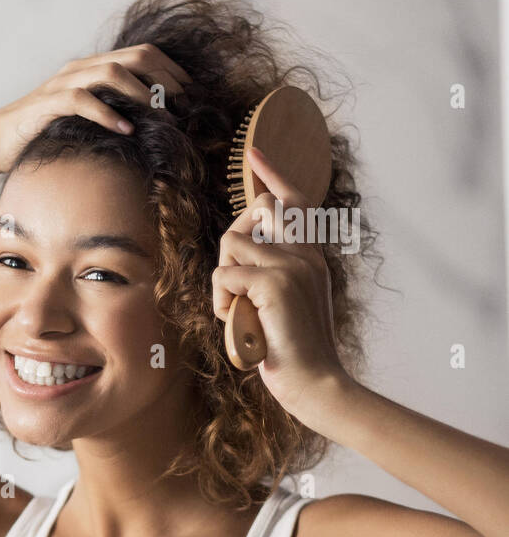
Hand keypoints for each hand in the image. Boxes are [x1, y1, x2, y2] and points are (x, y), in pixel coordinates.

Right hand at [0, 44, 190, 172]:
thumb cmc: (41, 135)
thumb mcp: (83, 121)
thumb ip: (110, 114)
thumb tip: (150, 128)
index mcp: (92, 69)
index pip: (143, 54)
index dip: (172, 70)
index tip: (191, 95)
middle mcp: (80, 69)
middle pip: (135, 57)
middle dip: (166, 78)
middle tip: (183, 105)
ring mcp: (63, 83)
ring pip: (113, 72)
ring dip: (143, 94)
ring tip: (161, 116)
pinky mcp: (48, 104)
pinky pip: (83, 100)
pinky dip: (108, 114)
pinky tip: (126, 130)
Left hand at [211, 147, 353, 423]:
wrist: (316, 384)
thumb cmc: (292, 351)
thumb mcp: (281, 305)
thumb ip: (270, 275)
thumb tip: (240, 251)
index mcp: (311, 256)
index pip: (294, 201)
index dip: (272, 174)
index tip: (254, 152)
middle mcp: (307, 253)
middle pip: (258, 208)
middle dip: (234, 240)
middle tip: (235, 285)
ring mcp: (293, 265)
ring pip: (232, 244)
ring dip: (224, 280)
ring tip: (240, 313)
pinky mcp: (275, 283)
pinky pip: (225, 275)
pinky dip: (222, 302)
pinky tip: (238, 324)